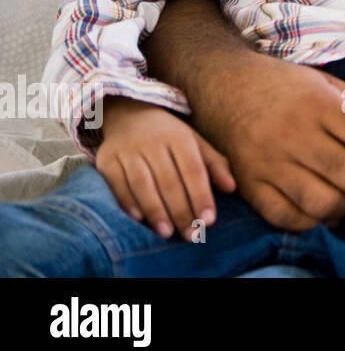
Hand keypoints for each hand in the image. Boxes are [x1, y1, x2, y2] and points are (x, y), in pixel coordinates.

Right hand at [97, 97, 235, 239]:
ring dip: (156, 211)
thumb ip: (214, 165)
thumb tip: (232, 188)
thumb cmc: (169, 136)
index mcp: (179, 136)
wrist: (128, 115)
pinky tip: (140, 219)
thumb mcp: (195, 143)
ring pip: (143, 184)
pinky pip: (117, 184)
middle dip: (181, 211)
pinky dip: (128, 203)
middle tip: (191, 235)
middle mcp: (153, 141)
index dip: (201, 196)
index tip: (209, 221)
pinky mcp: (106, 159)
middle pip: (169, 181)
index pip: (193, 169)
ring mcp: (127, 150)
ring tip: (168, 233)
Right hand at [184, 51, 344, 230]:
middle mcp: (293, 133)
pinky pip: (288, 217)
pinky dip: (314, 220)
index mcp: (318, 104)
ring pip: (324, 202)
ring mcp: (268, 161)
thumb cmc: (287, 84)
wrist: (224, 84)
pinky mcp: (249, 183)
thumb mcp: (330, 84)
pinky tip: (324, 206)